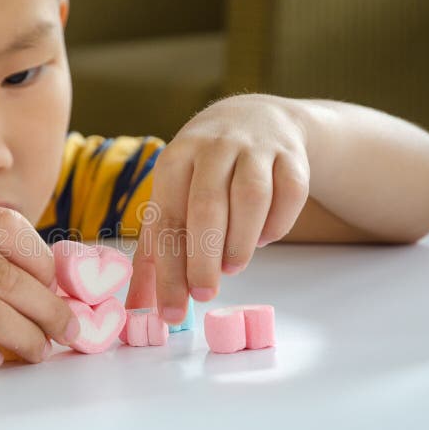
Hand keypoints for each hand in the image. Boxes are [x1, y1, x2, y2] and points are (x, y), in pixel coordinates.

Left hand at [125, 94, 310, 322]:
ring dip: (241, 239)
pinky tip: (265, 238)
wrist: (256, 118)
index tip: (172, 311)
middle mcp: (213, 148)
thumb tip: (136, 307)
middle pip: (207, 206)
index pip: (167, 218)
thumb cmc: (203, 173)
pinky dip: (278, 223)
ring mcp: (255, 147)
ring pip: (251, 196)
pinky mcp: (291, 155)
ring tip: (233, 266)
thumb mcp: (173, 199)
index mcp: (175, 158)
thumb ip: (156, 253)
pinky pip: (290, 192)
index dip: (168, 269)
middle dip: (203, 258)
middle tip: (204, 294)